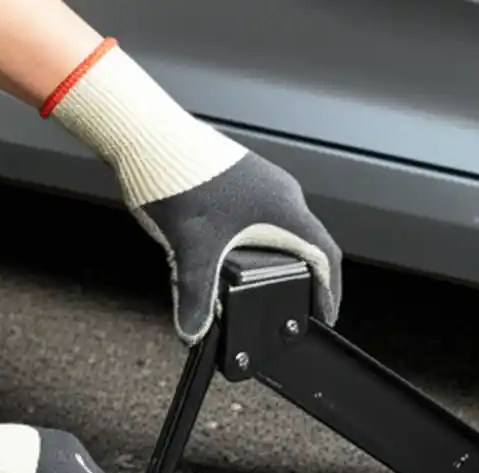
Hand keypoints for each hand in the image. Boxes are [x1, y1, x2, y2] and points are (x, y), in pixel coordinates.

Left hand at [129, 150, 343, 343]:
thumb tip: (193, 331)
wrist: (148, 135)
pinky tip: (232, 254)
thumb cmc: (179, 178)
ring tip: (267, 285)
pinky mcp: (240, 178)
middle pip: (308, 243)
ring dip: (281, 257)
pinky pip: (261, 215)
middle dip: (306, 278)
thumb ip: (195, 297)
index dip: (330, 291)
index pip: (325, 256)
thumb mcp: (190, 251)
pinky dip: (258, 241)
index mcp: (283, 210)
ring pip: (282, 228)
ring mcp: (261, 182)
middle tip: (298, 306)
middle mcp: (281, 193)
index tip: (326, 315)